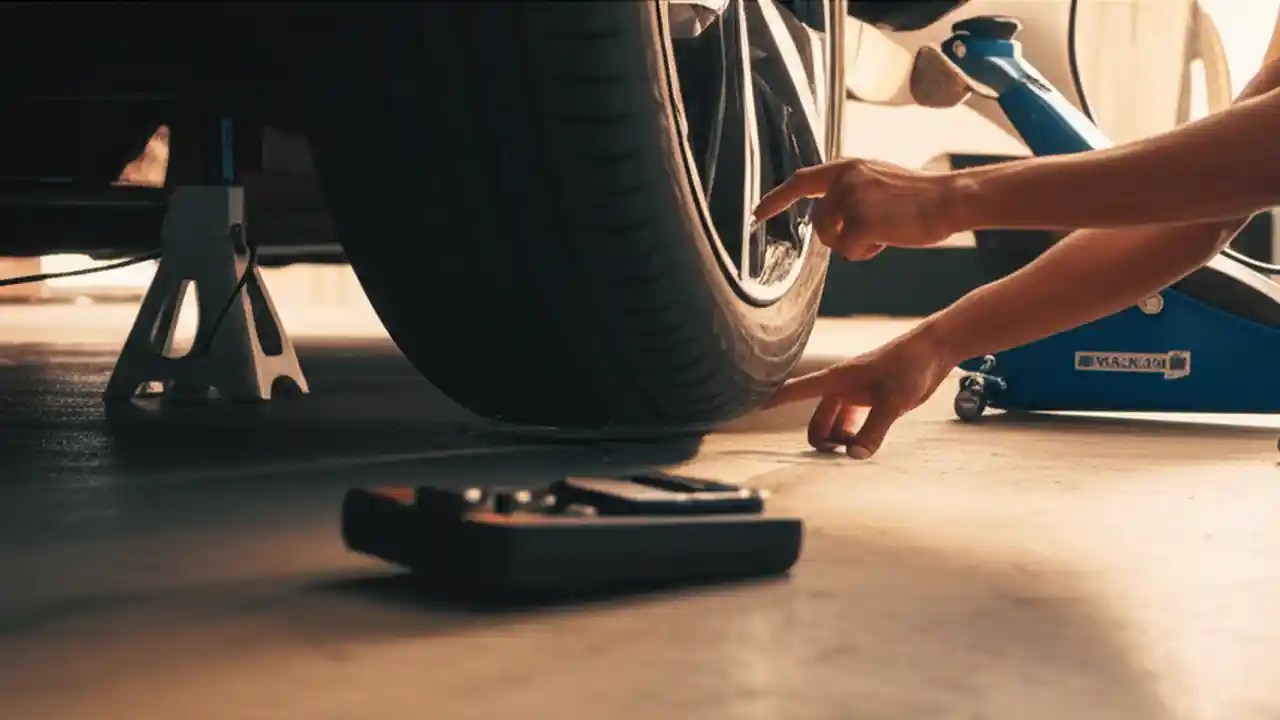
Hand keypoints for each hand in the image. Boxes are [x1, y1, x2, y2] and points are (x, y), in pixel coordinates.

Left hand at [753, 158, 960, 260]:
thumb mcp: (877, 180)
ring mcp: (850, 199)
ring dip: (854, 245)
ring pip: (832, 240)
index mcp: (847, 166)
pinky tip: (887, 241)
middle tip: (872, 233)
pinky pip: (848, 252)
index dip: (777, 199)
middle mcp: (844, 179)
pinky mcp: (859, 221)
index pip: (801, 181)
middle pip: (820, 223)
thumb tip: (827, 218)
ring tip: (883, 232)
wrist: (949, 200)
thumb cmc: (919, 197)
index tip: (758, 213)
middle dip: (839, 236)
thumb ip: (849, 190)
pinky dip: (865, 253)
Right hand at [766, 325, 955, 457]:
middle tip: (841, 454)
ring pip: (834, 427)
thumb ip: (873, 430)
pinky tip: (865, 445)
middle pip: (817, 422)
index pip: (795, 390)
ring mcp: (855, 396)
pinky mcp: (870, 403)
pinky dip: (853, 438)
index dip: (771, 399)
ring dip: (840, 442)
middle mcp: (841, 388)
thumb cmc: (910, 365)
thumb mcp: (893, 400)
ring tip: (857, 450)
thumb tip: (854, 457)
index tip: (747, 407)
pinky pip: (852, 426)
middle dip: (823, 441)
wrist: (934, 351)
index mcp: (837, 379)